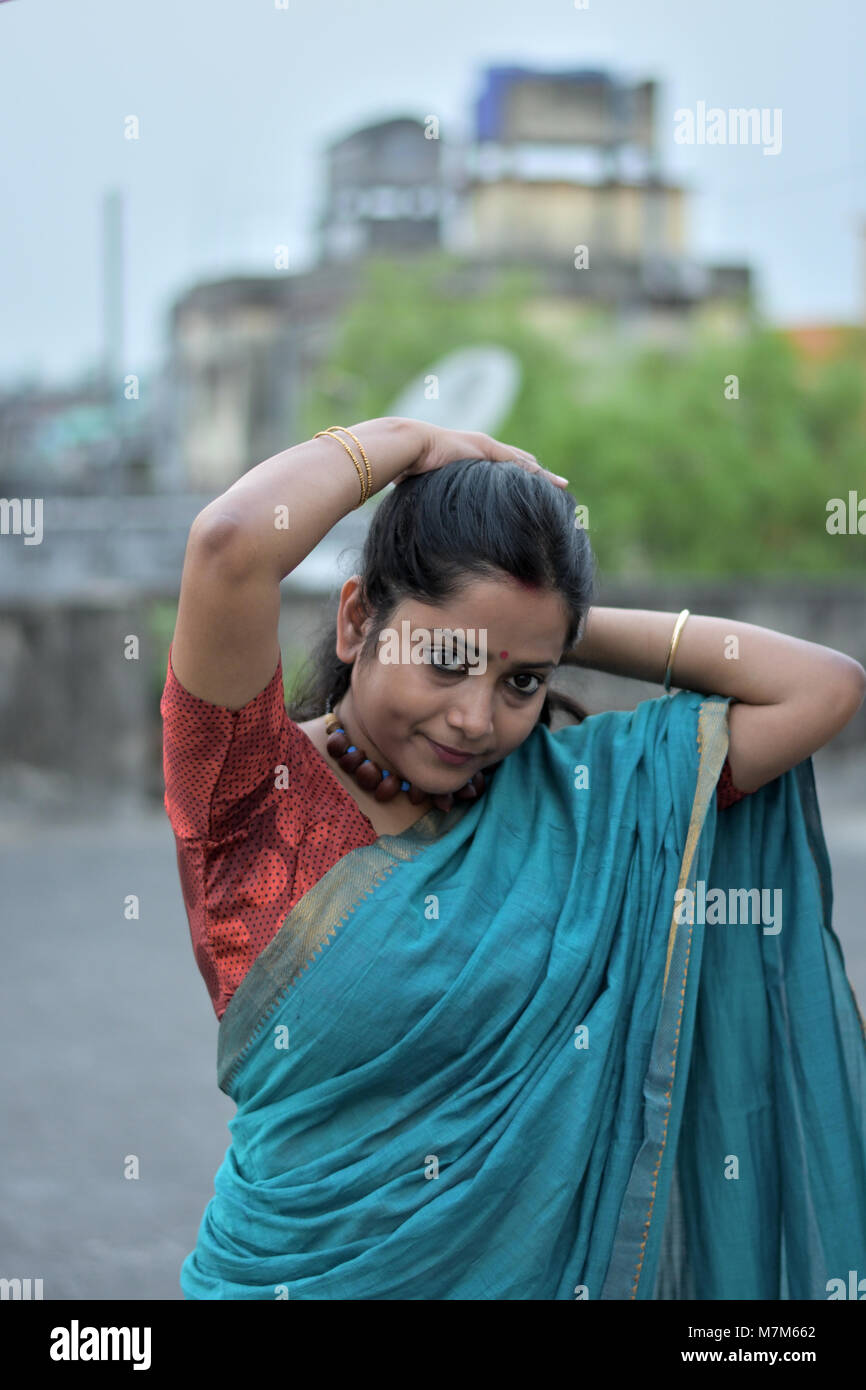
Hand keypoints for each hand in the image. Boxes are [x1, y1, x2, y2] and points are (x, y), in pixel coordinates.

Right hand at [390, 420, 569, 489]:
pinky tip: (550, 480)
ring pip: (523, 462)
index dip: (519, 478)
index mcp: (471, 459)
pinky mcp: (486, 449)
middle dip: (537, 475)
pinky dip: (535, 472)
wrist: (406, 448)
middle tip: (556, 487)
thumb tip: (428, 519)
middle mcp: (482, 450)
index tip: (534, 491)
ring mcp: (485, 448)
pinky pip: (518, 463)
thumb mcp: (428, 487)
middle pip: (518, 463)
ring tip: (562, 486)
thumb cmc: (410, 468)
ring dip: (542, 475)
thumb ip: (435, 497)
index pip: (501, 469)